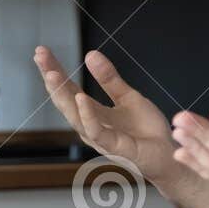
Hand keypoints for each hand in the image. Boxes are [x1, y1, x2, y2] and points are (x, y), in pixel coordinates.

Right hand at [33, 47, 176, 182]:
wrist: (169, 155)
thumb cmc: (147, 130)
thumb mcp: (129, 97)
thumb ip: (110, 79)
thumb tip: (90, 54)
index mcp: (93, 113)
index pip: (68, 90)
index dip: (54, 71)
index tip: (41, 51)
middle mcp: (91, 126)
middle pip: (65, 101)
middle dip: (51, 78)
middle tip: (39, 55)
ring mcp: (101, 138)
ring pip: (74, 117)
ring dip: (62, 95)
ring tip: (52, 74)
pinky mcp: (116, 147)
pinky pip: (97, 132)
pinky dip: (87, 115)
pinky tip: (81, 98)